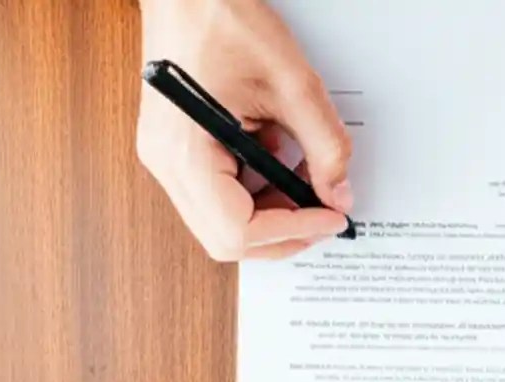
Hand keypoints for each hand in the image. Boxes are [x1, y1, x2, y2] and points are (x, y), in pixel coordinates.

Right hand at [136, 0, 352, 260]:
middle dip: (281, 231)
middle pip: (226, 238)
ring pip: (222, 220)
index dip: (291, 231)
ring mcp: (167, 159)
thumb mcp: (293, 85)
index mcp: (185, 154)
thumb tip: (338, 193)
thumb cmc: (222, 19)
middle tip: (324, 213)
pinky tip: (274, 153)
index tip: (330, 217)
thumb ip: (324, 147)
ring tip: (300, 173)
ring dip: (270, 209)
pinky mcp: (177, 149)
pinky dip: (254, 187)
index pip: (237, 231)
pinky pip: (217, 192)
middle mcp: (166, 164)